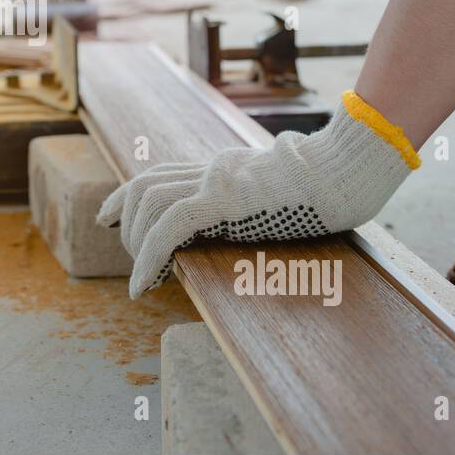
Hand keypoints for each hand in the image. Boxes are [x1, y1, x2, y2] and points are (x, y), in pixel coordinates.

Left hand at [97, 92, 416, 297]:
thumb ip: (256, 200)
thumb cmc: (329, 187)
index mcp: (223, 168)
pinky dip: (147, 257)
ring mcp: (216, 181)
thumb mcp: (282, 192)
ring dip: (136, 245)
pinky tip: (142, 286)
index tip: (108, 217)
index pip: (160, 174)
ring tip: (144, 279)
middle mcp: (212, 170)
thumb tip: (253, 216)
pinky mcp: (223, 199)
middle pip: (145, 186)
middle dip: (125, 222)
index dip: (126, 196)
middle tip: (132, 260)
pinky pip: (167, 226)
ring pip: (149, 204)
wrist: (346, 172)